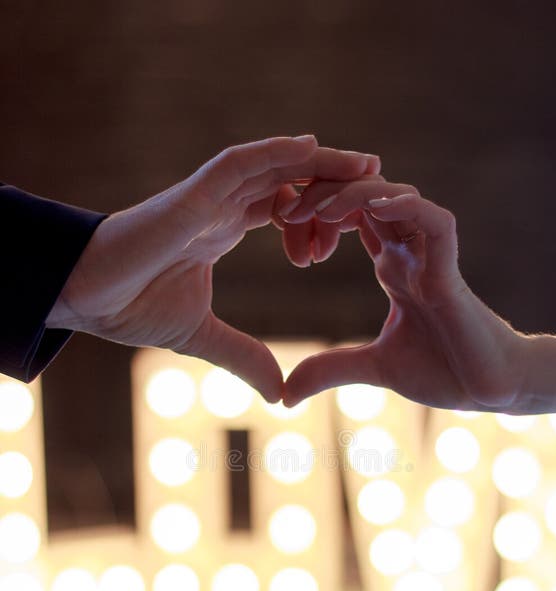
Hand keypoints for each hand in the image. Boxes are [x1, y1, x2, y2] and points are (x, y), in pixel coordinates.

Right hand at [46, 135, 379, 401]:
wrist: (89, 297)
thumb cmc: (132, 307)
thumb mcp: (203, 338)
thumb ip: (244, 357)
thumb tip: (279, 393)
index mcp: (224, 229)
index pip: (285, 210)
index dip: (321, 219)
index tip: (354, 238)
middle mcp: (221, 206)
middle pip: (289, 182)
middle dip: (334, 184)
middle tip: (381, 189)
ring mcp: (207, 195)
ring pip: (273, 166)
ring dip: (321, 162)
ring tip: (367, 166)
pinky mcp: (192, 195)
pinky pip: (240, 162)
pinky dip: (276, 152)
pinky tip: (313, 147)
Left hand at [279, 181, 528, 410]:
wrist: (487, 389)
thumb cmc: (443, 372)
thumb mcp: (372, 367)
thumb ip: (331, 370)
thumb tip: (285, 394)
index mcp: (393, 265)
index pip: (353, 215)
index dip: (318, 212)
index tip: (285, 229)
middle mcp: (411, 252)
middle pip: (368, 194)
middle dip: (326, 192)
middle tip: (288, 212)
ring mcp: (431, 257)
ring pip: (397, 197)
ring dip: (356, 194)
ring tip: (321, 210)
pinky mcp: (451, 271)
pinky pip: (434, 222)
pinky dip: (406, 208)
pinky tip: (374, 209)